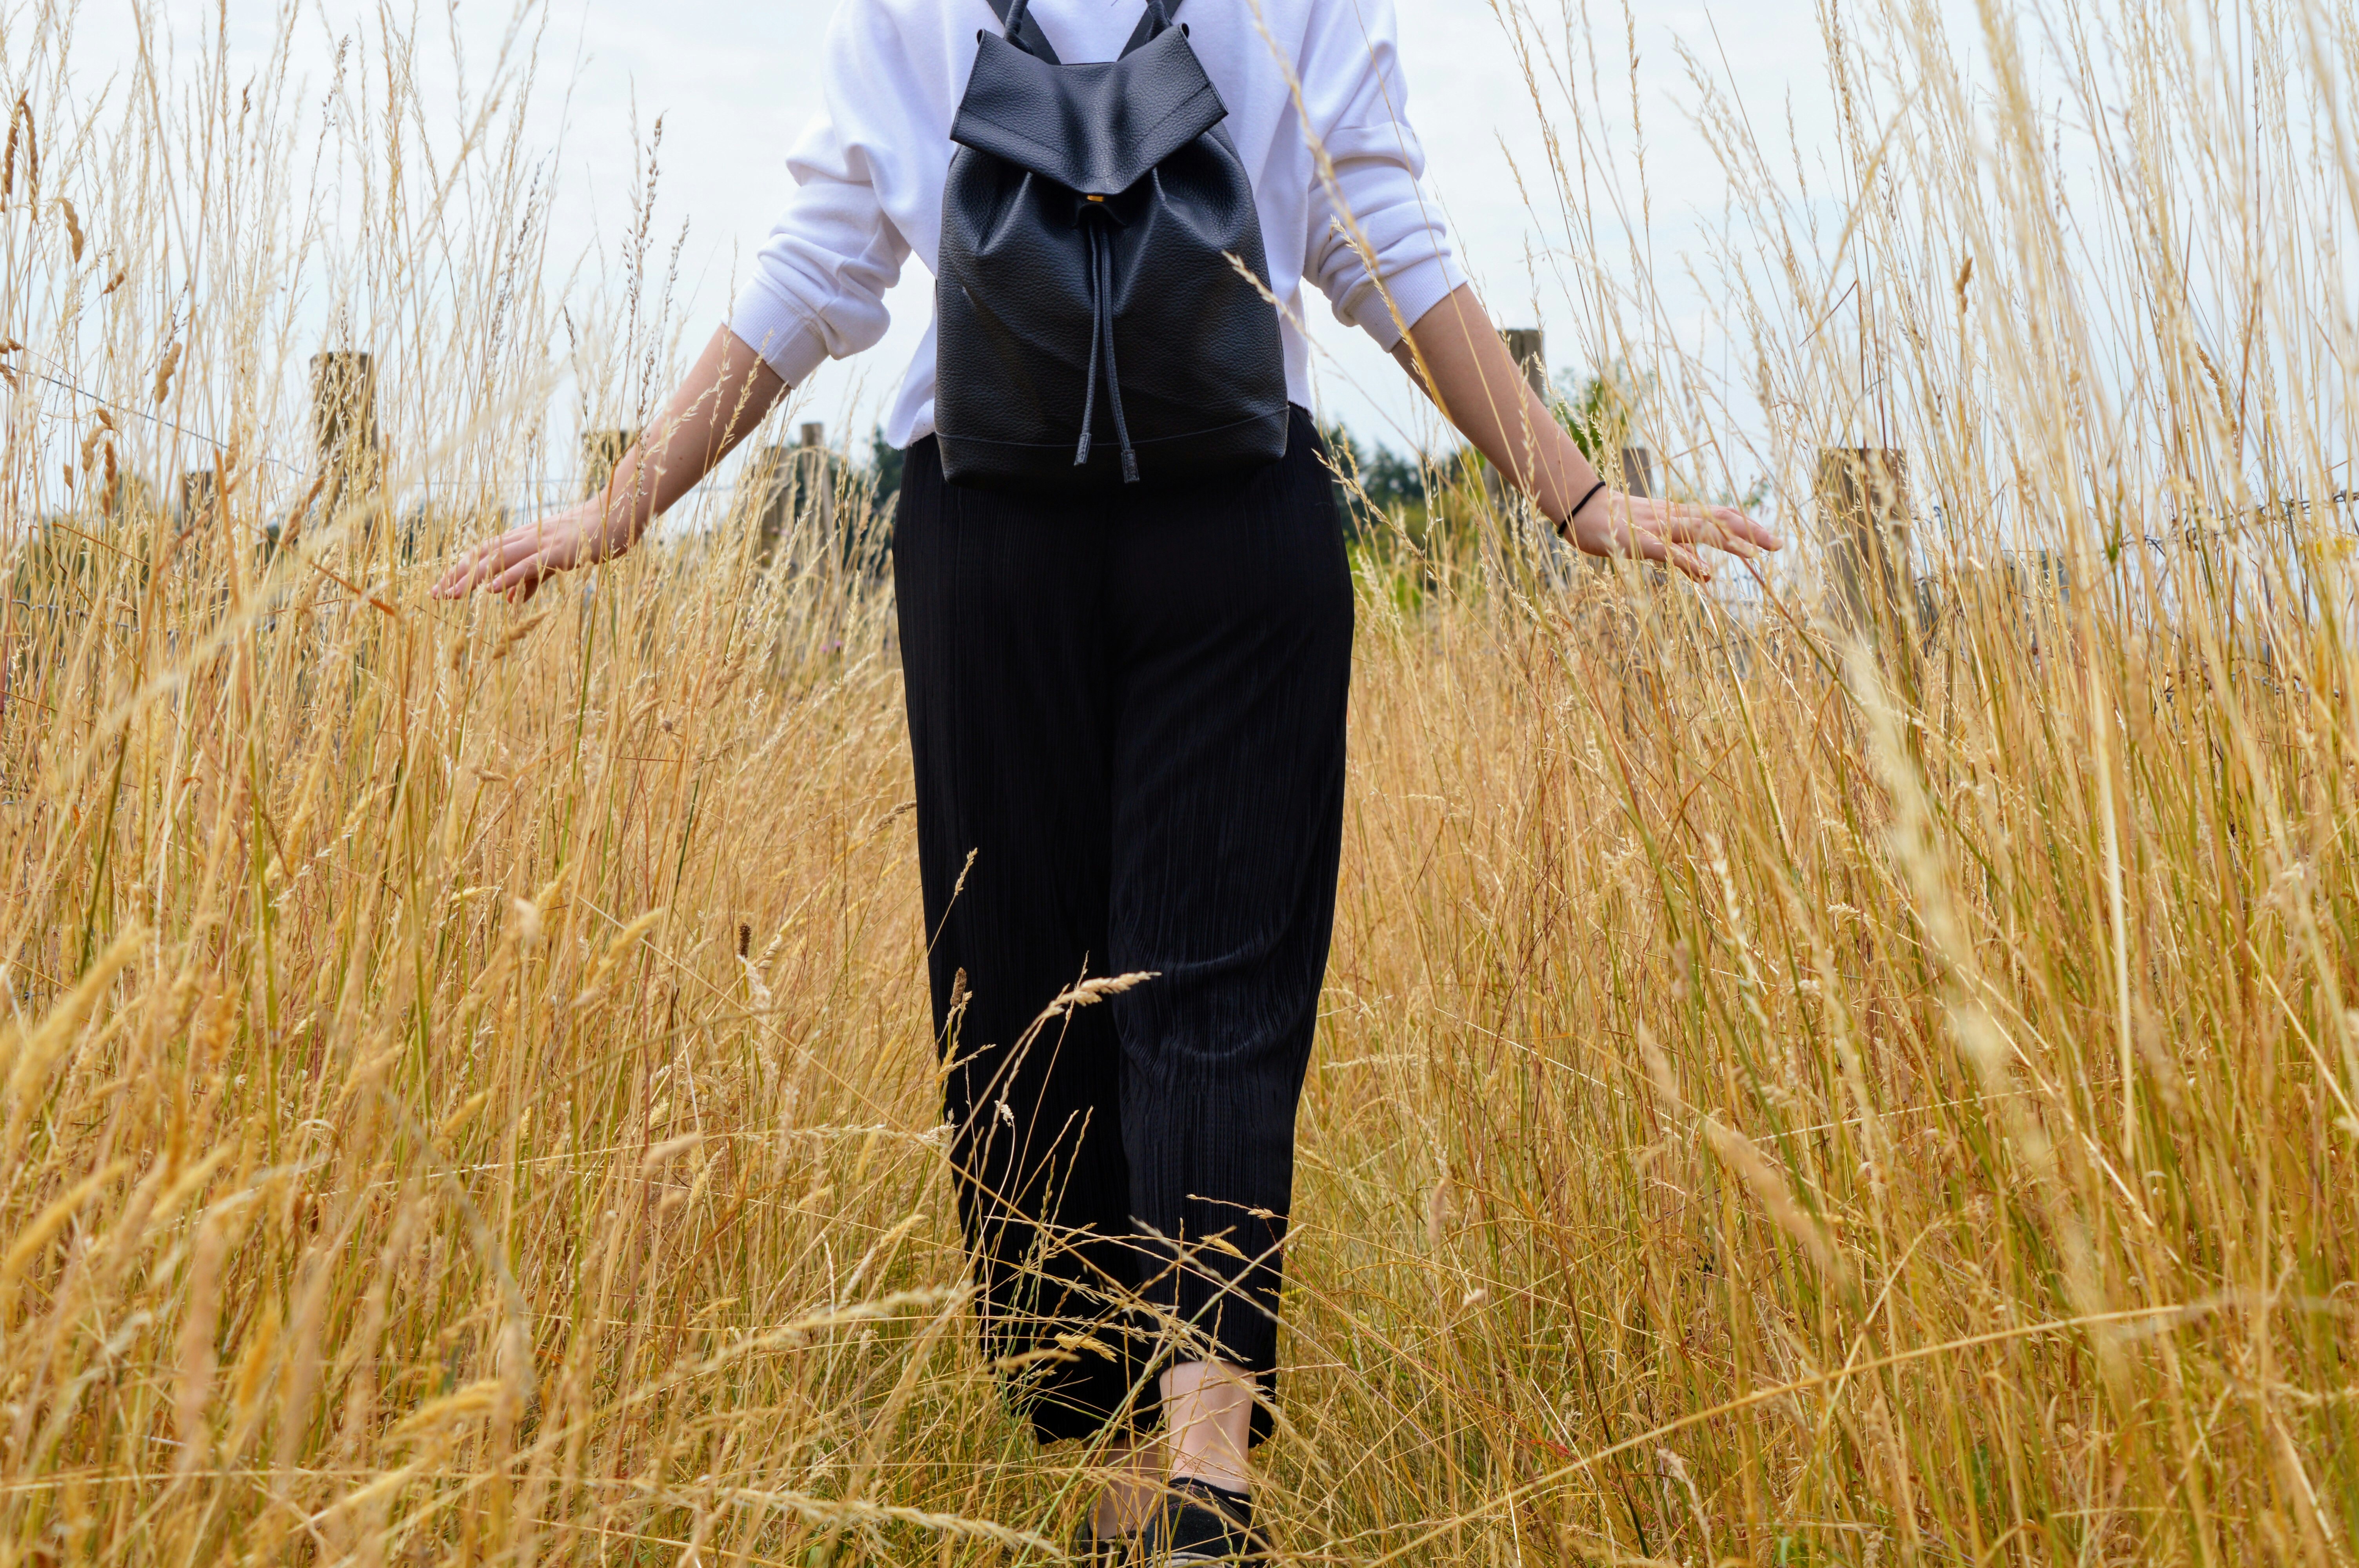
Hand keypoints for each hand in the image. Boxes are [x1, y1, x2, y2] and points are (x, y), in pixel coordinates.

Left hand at [431, 500, 627, 601]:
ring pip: (499, 560)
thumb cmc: (587, 539)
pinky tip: (493, 589)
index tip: (441, 587)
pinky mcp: (557, 551)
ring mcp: (539, 543)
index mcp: (522, 538)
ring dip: (473, 578)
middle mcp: (525, 537)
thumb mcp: (553, 562)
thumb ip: (531, 579)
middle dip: (457, 574)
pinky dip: (509, 576)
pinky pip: (529, 565)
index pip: (483, 553)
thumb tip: (511, 600)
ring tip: (452, 595)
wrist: (615, 519)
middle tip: (436, 594)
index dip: (460, 569)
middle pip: (483, 555)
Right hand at [1563, 490, 1780, 583]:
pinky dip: (1687, 561)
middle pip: (1719, 519)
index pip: (1721, 517)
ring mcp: (1658, 527)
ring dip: (1728, 540)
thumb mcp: (1657, 543)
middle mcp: (1675, 517)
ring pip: (1699, 529)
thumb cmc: (1620, 526)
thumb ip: (1682, 557)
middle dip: (1750, 531)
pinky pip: (1667, 551)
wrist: (1585, 511)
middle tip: (1778, 544)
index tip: (1773, 541)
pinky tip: (1705, 573)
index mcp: (1680, 516)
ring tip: (1755, 552)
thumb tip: (1707, 576)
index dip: (1748, 526)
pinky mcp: (1640, 541)